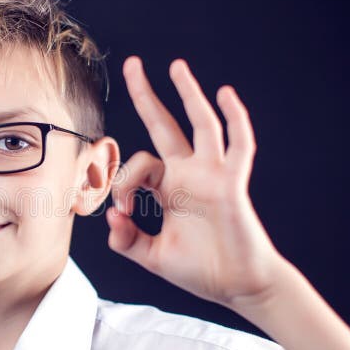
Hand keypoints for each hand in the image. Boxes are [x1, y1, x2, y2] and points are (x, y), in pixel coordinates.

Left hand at [106, 56, 291, 311]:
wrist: (237, 286)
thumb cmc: (200, 269)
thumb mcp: (152, 257)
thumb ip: (127, 240)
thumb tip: (111, 218)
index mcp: (169, 188)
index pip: (139, 165)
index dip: (124, 182)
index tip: (124, 211)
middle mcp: (189, 174)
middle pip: (164, 124)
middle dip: (147, 94)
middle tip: (132, 64)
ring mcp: (212, 175)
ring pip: (201, 124)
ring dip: (188, 94)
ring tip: (176, 66)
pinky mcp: (232, 184)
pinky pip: (238, 146)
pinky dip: (235, 120)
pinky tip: (225, 94)